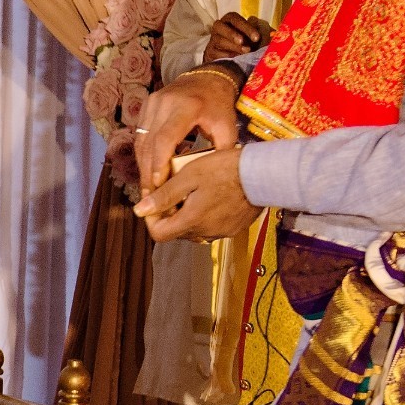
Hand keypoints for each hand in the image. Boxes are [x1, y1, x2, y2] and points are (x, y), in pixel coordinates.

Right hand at [132, 68, 245, 193]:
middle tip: (150, 195)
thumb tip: (209, 179)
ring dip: (142, 166)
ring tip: (147, 189)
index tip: (158, 184)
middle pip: (149, 142)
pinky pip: (140, 135)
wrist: (207, 79)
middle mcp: (163, 102)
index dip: (159, 162)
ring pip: (141, 140)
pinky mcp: (145, 106)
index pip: (165, 137)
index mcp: (186, 107)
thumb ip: (219, 152)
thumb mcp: (226, 128)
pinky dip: (143, 155)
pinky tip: (147, 172)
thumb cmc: (219, 106)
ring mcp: (151, 102)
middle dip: (148, 171)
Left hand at [134, 144, 260, 242]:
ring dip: (187, 214)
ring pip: (194, 229)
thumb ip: (164, 195)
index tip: (153, 202)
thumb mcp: (189, 176)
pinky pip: (211, 226)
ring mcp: (221, 231)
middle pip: (176, 231)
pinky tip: (211, 196)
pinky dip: (205, 214)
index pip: (159, 234)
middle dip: (169, 214)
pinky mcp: (234, 228)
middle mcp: (206, 232)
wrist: (264, 174)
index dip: (151, 219)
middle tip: (174, 190)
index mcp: (192, 221)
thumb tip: (140, 210)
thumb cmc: (226, 170)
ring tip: (194, 191)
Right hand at [203, 12, 273, 58]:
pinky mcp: (209, 53)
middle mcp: (219, 28)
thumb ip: (263, 33)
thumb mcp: (257, 37)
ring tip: (245, 52)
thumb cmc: (248, 44)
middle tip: (245, 44)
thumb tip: (273, 34)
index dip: (245, 27)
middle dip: (233, 34)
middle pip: (220, 26)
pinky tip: (236, 60)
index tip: (256, 37)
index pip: (234, 18)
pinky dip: (226, 56)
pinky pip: (215, 53)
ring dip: (232, 46)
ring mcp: (213, 40)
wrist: (233, 60)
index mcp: (230, 21)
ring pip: (218, 40)